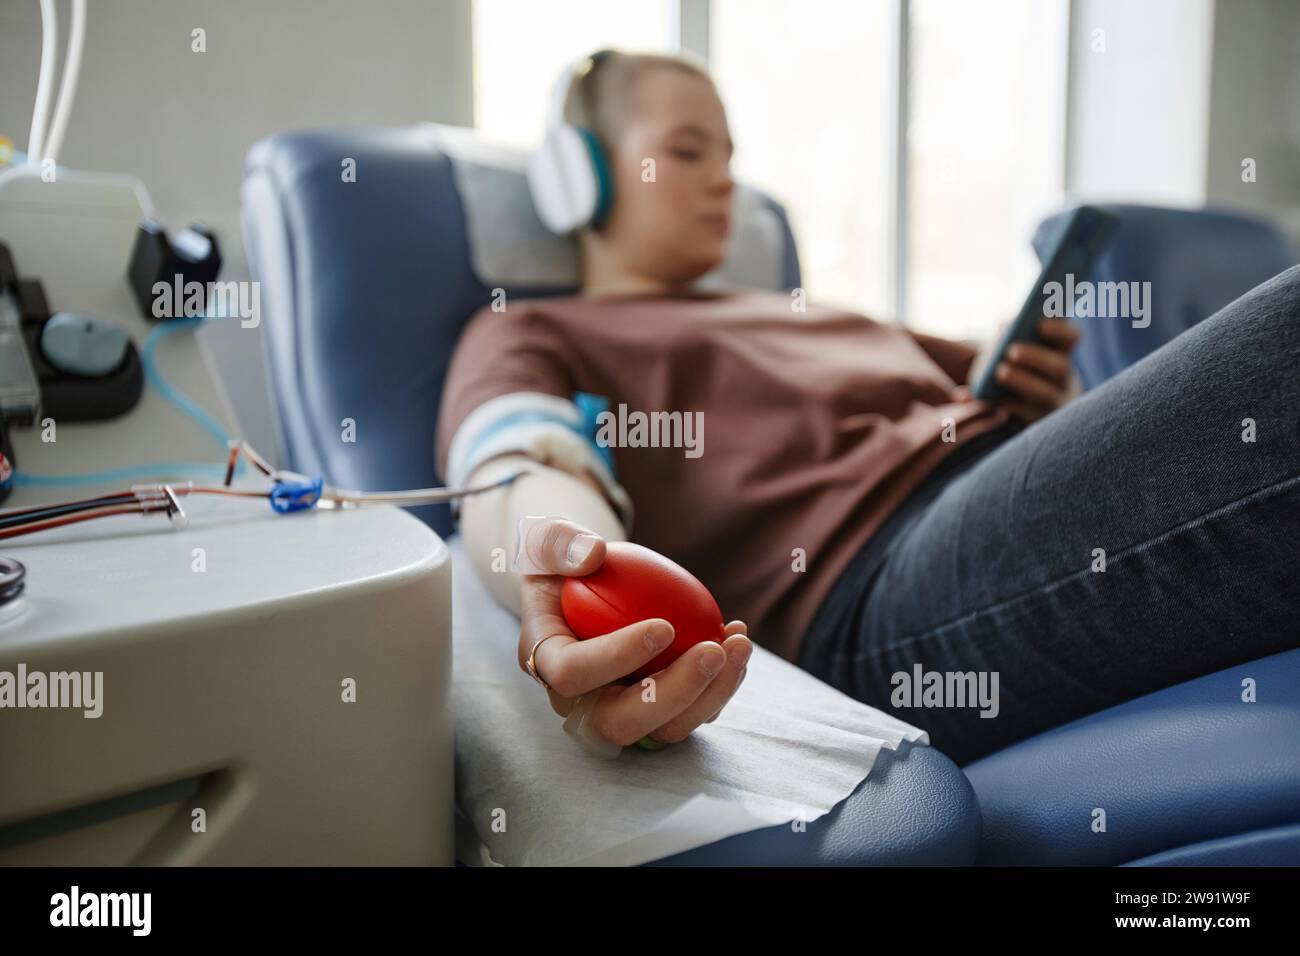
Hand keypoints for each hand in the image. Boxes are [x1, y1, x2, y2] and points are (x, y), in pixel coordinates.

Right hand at [514, 516, 752, 747]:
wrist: (583, 583)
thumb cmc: (563, 561)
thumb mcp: (548, 540)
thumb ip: (559, 542)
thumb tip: (594, 555)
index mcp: (544, 660)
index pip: (572, 673)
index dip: (617, 657)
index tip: (664, 626)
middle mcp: (578, 698)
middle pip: (619, 722)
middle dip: (673, 694)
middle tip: (712, 651)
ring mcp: (618, 708)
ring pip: (663, 728)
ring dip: (710, 693)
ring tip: (739, 644)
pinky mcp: (654, 707)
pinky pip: (690, 710)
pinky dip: (721, 682)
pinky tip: (737, 637)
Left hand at [959, 318, 1080, 422]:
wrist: (1010, 410)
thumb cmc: (1010, 371)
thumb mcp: (1014, 352)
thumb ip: (1010, 335)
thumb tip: (1002, 328)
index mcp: (1059, 355)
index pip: (1071, 338)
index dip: (1060, 329)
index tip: (1040, 324)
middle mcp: (1062, 380)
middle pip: (1060, 367)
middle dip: (1036, 357)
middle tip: (1012, 351)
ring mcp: (1054, 405)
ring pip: (1047, 394)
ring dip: (1023, 382)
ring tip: (1001, 372)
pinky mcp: (1038, 425)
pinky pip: (1029, 418)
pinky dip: (1009, 407)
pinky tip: (991, 400)